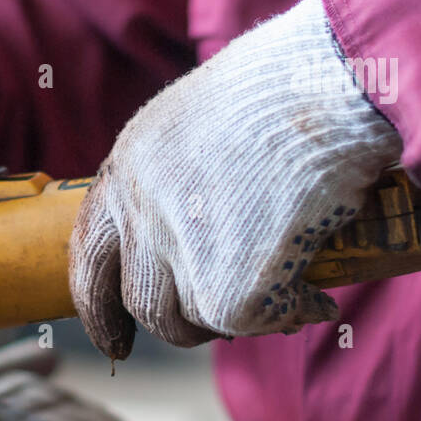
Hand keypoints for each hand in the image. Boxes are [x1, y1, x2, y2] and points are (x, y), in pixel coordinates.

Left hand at [69, 0, 403, 360]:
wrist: (330, 82)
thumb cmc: (287, 85)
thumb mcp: (201, 119)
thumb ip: (181, 174)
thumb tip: (200, 227)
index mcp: (126, 167)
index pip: (90, 253)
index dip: (98, 302)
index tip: (114, 337)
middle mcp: (139, 211)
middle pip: (138, 301)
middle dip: (170, 327)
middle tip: (202, 333)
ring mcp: (177, 252)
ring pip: (190, 321)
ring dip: (229, 321)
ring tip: (274, 299)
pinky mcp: (225, 288)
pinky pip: (253, 323)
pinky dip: (291, 315)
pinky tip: (316, 298)